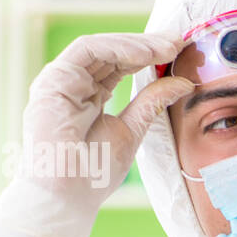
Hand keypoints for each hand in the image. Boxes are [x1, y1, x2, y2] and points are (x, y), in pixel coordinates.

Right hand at [20, 32, 193, 201]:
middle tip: (178, 41)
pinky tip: (144, 53)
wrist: (67, 194)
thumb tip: (183, 82)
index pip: (120, 65)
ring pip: (101, 46)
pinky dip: (117, 48)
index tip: (180, 52)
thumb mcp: (132, 130)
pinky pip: (87, 50)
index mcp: (90, 95)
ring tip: (167, 46)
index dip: (150, 55)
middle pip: (112, 53)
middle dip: (147, 45)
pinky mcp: (53, 79)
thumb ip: (152, 103)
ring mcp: (61, 80)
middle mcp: (73, 84)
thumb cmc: (93, 171)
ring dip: (137, 44)